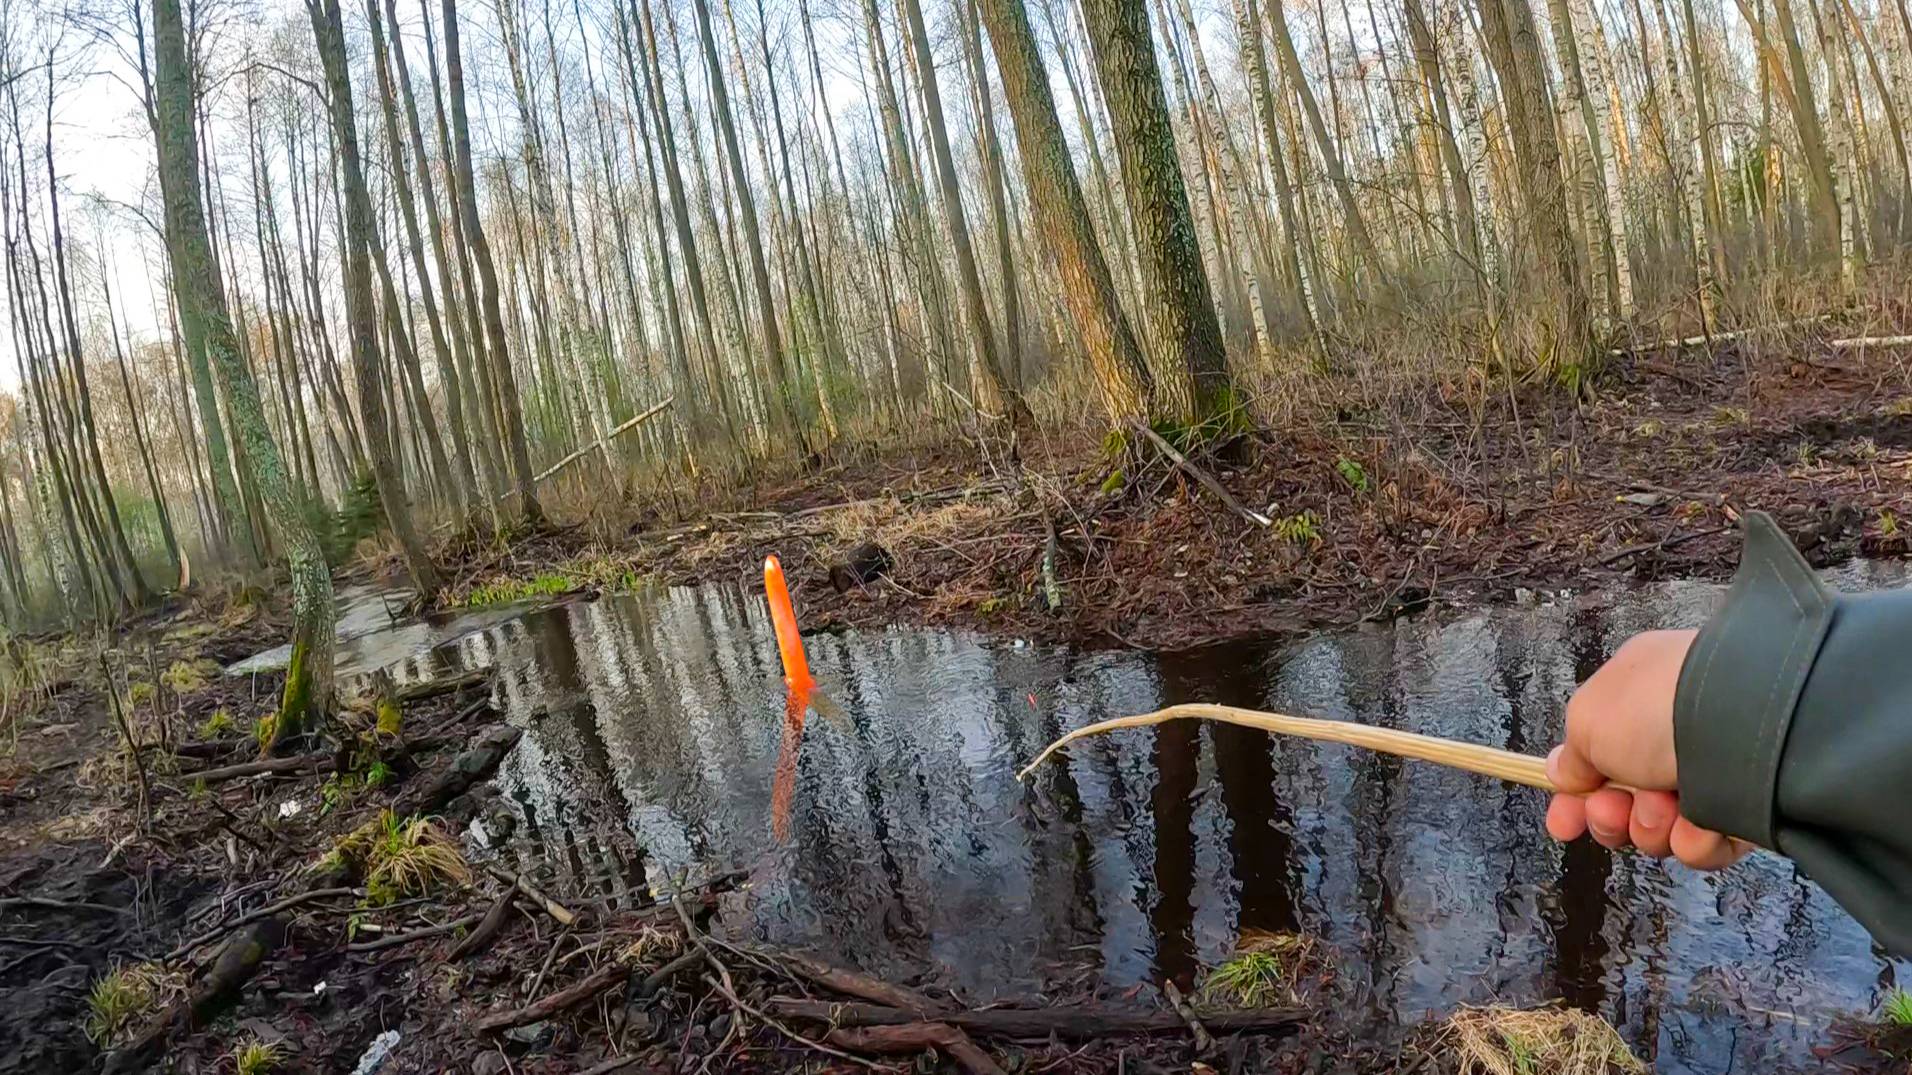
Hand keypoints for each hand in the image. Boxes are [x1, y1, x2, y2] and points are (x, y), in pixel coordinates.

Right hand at [1544, 629, 1750, 870]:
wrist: (1742, 723)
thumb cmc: (1654, 710)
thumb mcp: (1588, 721)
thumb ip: (1570, 754)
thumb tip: (1561, 772)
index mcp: (1636, 701)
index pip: (1596, 757)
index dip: (1575, 797)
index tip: (1562, 827)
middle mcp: (1674, 736)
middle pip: (1626, 801)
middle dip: (1612, 816)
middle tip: (1613, 812)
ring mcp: (1713, 775)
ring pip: (1662, 827)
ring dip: (1651, 826)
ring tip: (1665, 807)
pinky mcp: (1747, 810)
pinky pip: (1705, 842)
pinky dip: (1695, 840)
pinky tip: (1697, 823)